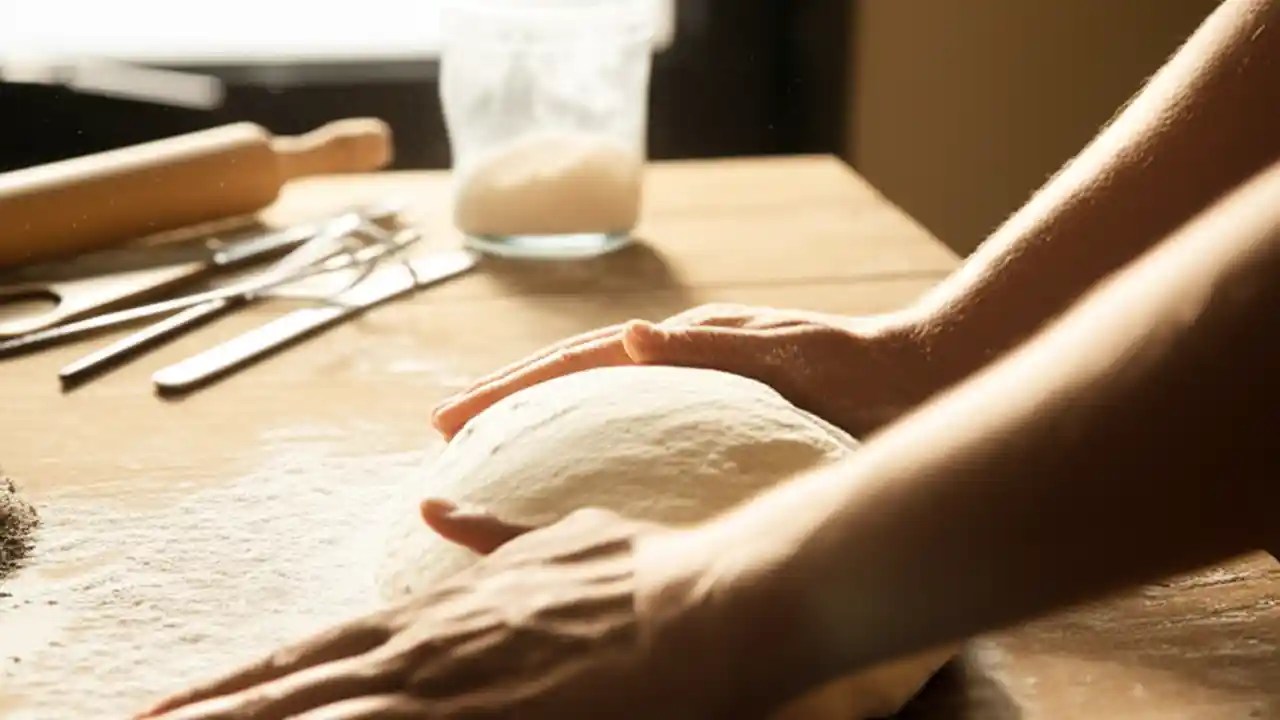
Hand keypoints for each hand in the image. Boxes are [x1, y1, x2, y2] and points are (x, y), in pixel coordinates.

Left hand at [138, 505, 734, 719]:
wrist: (711, 600)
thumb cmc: (647, 574)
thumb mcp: (562, 539)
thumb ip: (493, 534)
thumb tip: (436, 506)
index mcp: (444, 610)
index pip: (318, 649)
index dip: (245, 678)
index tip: (184, 698)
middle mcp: (430, 644)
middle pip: (296, 683)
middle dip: (215, 708)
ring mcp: (452, 681)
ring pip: (320, 709)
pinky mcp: (487, 714)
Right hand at [432, 304, 942, 439]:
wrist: (914, 376)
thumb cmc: (858, 368)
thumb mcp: (785, 354)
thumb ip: (709, 346)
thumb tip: (629, 334)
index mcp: (683, 345)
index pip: (577, 363)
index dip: (512, 388)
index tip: (452, 413)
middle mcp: (677, 359)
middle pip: (571, 378)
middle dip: (506, 400)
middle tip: (445, 427)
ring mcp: (690, 384)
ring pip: (594, 401)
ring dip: (537, 418)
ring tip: (486, 446)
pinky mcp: (712, 413)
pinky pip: (631, 425)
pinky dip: (587, 439)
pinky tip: (572, 468)